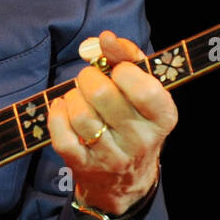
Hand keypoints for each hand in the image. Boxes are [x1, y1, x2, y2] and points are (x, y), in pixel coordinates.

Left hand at [48, 30, 176, 215]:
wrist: (126, 181)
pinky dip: (57, 115)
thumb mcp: (144, 90)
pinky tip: (63, 110)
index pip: (142, 87)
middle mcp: (140, 140)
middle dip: (89, 77)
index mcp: (163, 117)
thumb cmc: (134, 121)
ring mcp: (112, 157)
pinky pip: (61, 136)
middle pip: (102, 94)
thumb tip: (106, 38)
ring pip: (80, 114)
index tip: (118, 72)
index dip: (122, 70)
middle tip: (91, 81)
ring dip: (72, 97)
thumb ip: (129, 57)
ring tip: (79, 98)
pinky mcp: (84, 167)